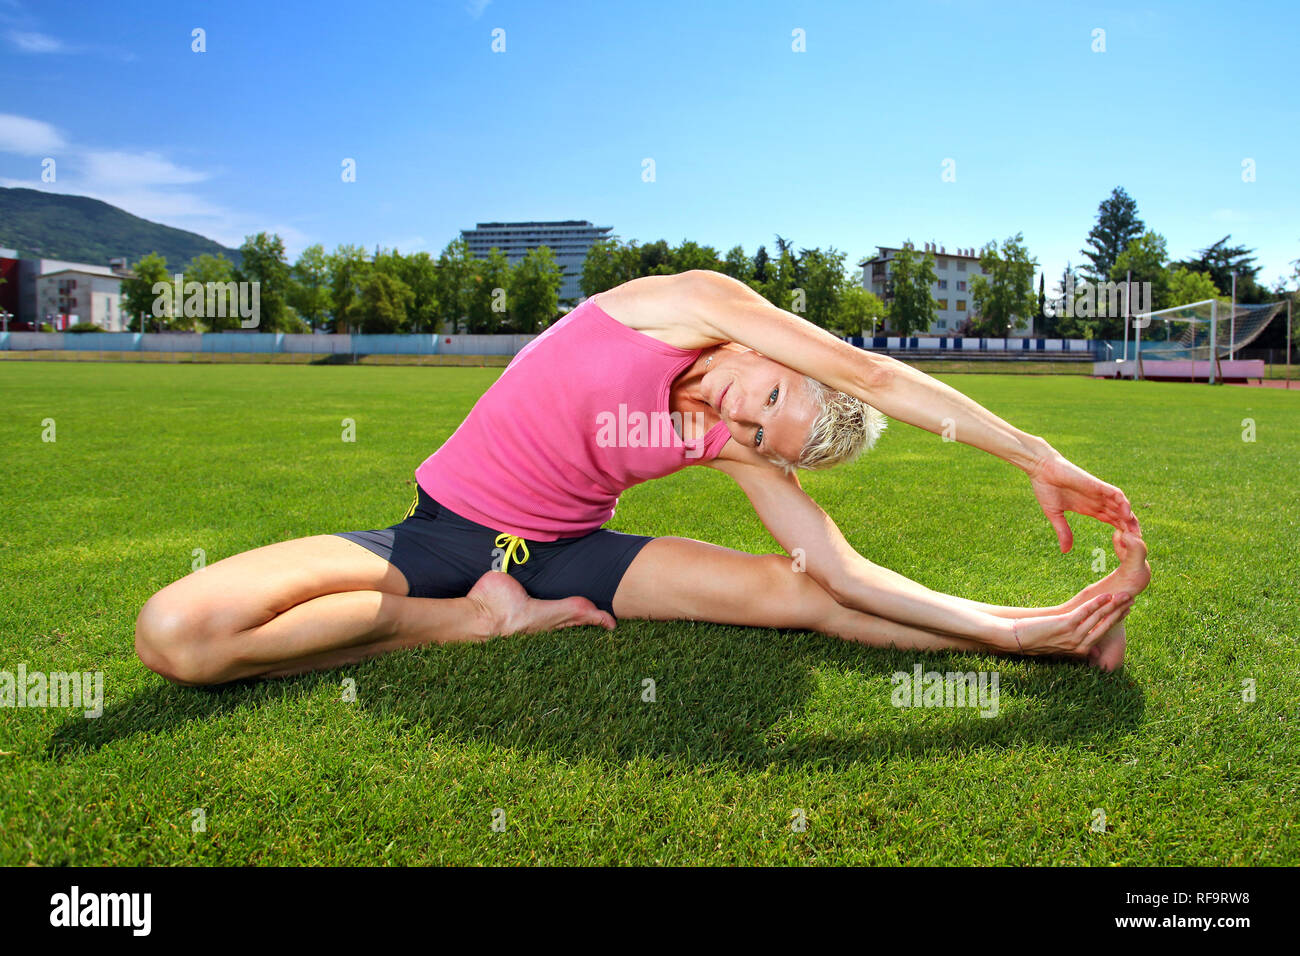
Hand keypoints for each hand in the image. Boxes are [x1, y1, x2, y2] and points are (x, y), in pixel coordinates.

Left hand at [1006, 593, 1132, 657]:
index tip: (1127, 608)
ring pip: (1099, 619)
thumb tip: (1092, 646)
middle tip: (1132, 599)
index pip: (1104, 632)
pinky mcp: (1064, 626)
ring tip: (1124, 595)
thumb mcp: (1060, 644)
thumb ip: (1075, 643)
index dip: (1116, 619)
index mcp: (1081, 650)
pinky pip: (1085, 613)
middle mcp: (1080, 645)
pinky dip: (1096, 604)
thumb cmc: (1035, 639)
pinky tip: (1105, 596)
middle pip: (1106, 625)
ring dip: (1113, 605)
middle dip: (1120, 611)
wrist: (1016, 639)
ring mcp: (1073, 637)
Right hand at [1027, 449, 1140, 552]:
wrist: (1041, 469)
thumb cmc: (1046, 489)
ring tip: (1135, 532)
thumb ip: (1063, 532)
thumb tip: (1065, 551)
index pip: (1110, 520)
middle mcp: (1097, 501)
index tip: (1126, 545)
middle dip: (1129, 528)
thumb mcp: (1055, 515)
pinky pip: (1116, 494)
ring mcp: (1098, 493)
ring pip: (1121, 506)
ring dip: (1129, 518)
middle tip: (1137, 543)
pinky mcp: (1097, 485)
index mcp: (1088, 508)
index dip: (1120, 531)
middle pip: (1119, 515)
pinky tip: (1126, 515)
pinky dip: (1123, 503)